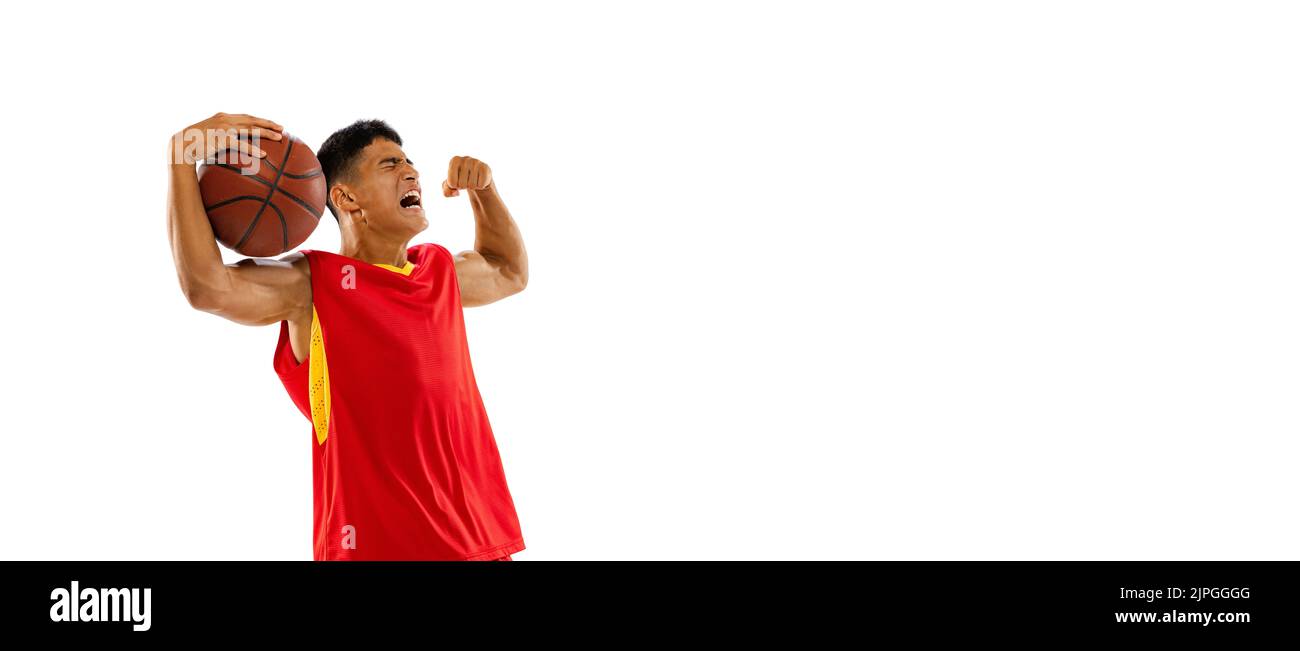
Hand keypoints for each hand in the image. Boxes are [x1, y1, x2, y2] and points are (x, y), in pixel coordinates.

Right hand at [169, 112, 283, 164]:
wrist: (180, 146)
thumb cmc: (194, 144)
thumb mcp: (209, 136)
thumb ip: (222, 137)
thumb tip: (231, 146)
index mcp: (223, 117)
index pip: (246, 116)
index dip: (260, 119)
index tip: (272, 123)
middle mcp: (225, 119)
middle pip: (252, 120)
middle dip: (268, 123)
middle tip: (282, 128)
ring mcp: (223, 128)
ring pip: (250, 129)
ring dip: (266, 133)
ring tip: (279, 138)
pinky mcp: (221, 139)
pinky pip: (241, 144)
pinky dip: (253, 149)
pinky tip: (263, 154)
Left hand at [442, 156, 491, 196]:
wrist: (476, 174)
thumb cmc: (460, 179)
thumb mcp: (450, 186)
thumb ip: (446, 192)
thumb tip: (456, 193)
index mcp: (454, 160)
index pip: (452, 183)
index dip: (455, 185)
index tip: (458, 179)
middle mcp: (465, 159)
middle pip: (462, 185)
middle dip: (464, 186)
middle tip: (466, 180)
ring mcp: (476, 162)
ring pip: (472, 186)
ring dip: (472, 186)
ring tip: (472, 179)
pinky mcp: (485, 168)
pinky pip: (480, 185)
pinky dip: (479, 186)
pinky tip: (479, 179)